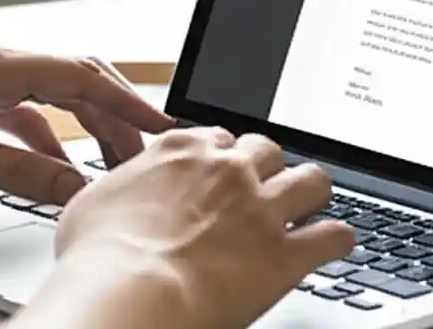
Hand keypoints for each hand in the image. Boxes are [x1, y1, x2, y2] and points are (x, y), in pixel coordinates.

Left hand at [0, 45, 173, 204]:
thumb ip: (22, 172)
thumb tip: (74, 186)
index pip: (81, 77)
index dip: (126, 102)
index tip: (157, 125)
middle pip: (76, 82)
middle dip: (115, 114)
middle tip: (143, 148)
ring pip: (53, 98)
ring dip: (85, 127)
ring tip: (111, 159)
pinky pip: (26, 112)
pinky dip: (50, 137)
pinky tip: (59, 162)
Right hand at [50, 127, 354, 327]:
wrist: (128, 295)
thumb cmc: (100, 258)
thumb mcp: (95, 202)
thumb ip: (124, 185)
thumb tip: (122, 190)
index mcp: (184, 151)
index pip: (220, 137)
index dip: (223, 158)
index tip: (222, 173)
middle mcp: (230, 171)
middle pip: (269, 150)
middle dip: (269, 169)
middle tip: (264, 191)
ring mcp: (262, 209)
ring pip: (313, 181)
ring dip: (312, 194)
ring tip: (309, 207)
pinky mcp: (286, 254)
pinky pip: (335, 236)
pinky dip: (338, 240)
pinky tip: (334, 245)